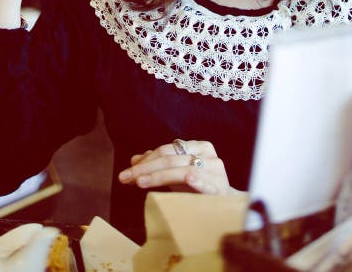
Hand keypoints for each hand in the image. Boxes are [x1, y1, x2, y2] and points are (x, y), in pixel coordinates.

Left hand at [118, 139, 235, 194]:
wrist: (225, 205)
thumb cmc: (199, 187)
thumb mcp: (176, 174)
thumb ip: (158, 164)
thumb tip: (135, 159)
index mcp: (199, 146)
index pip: (166, 150)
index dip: (145, 160)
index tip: (127, 172)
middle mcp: (208, 154)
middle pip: (171, 159)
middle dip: (146, 168)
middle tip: (126, 177)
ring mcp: (215, 170)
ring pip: (182, 170)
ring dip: (158, 176)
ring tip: (140, 182)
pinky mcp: (220, 188)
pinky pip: (206, 183)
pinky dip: (197, 180)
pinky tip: (188, 179)